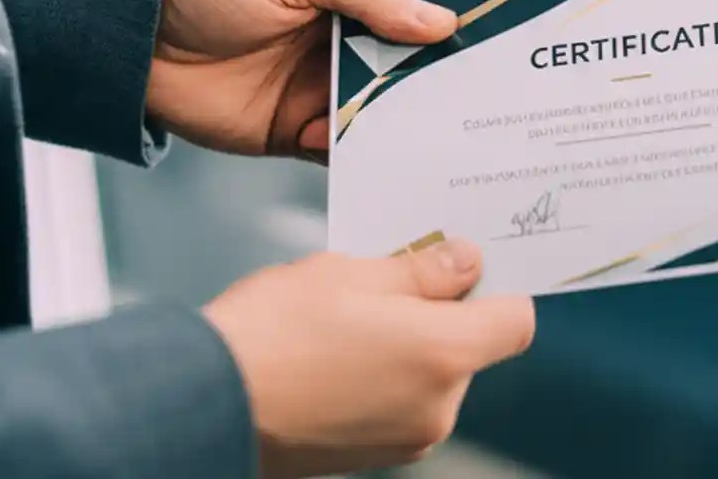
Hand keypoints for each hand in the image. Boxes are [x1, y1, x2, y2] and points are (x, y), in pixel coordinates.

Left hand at [151, 0, 457, 160]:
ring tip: (447, 150)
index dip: (458, 36)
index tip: (498, 59)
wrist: (135, 36)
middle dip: (446, 95)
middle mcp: (349, 47)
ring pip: (389, 119)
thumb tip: (440, 22)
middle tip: (487, 118)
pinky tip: (385, 166)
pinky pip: (347, 155)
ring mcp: (327, 93)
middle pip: (415, 76)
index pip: (422, 18)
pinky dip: (368, 162)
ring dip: (412, 132)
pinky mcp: (299, 135)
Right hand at [203, 241, 534, 477]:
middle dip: (438, 312)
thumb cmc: (271, 333)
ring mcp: (406, 438)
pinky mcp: (374, 456)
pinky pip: (400, 402)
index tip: (466, 266)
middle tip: (381, 283)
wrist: (201, 405)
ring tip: (342, 322)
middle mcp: (438, 406)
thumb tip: (468, 262)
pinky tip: (331, 356)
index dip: (498, 289)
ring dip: (406, 344)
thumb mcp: (351, 273)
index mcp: (444, 355)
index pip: (516, 321)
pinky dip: (382, 376)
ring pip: (432, 373)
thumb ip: (423, 271)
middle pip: (471, 346)